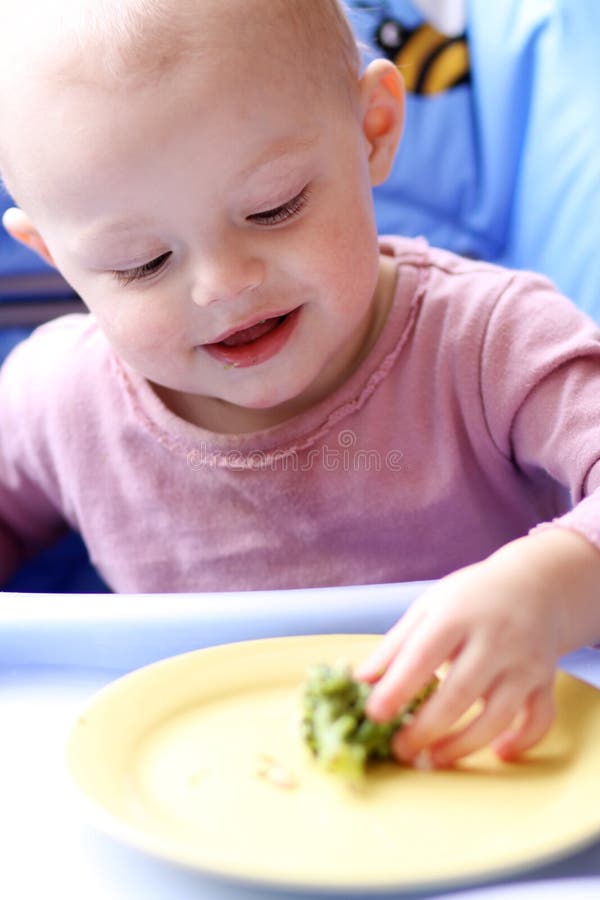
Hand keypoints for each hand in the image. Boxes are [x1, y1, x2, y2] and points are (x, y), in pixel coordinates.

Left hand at [356, 549, 562, 767]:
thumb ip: (396, 645)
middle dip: (426, 727)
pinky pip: (539, 719)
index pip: (424, 654)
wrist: (534, 585)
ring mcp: (525, 662)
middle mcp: (495, 639)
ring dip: (464, 745)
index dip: (398, 687)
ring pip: (498, 714)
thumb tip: (360, 682)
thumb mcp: (429, 608)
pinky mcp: (544, 681)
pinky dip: (522, 742)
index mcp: (457, 615)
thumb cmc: (470, 599)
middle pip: (461, 692)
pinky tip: (498, 754)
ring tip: (432, 760)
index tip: (373, 714)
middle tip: (399, 750)